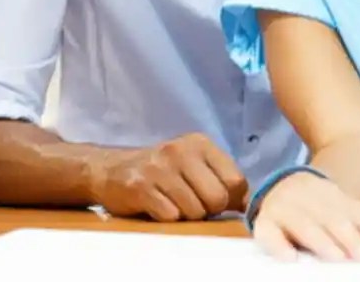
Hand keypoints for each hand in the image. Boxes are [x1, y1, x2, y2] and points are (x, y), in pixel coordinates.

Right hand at [90, 133, 247, 221]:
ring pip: (195, 210)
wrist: (110, 169)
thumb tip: (249, 203)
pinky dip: (166, 217)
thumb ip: (222, 179)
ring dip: (186, 215)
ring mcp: (159, 167)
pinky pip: (170, 215)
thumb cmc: (161, 170)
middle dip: (208, 209)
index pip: (236, 180)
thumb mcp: (193, 164)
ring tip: (172, 201)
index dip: (229, 198)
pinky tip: (156, 204)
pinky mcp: (140, 186)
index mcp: (200, 143)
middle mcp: (180, 150)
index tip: (214, 198)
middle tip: (190, 201)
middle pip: (217, 198)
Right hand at [252, 172, 359, 261]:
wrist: (282, 183)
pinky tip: (290, 259)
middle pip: (332, 217)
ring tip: (337, 257)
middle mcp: (310, 197)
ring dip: (321, 241)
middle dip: (349, 237)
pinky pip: (268, 233)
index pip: (358, 213)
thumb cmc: (318, 208)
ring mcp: (285, 207)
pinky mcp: (264, 222)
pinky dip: (278, 246)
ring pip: (304, 224)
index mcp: (334, 195)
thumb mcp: (344, 210)